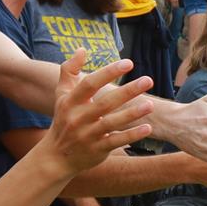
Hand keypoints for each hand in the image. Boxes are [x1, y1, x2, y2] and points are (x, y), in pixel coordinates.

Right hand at [41, 52, 152, 174]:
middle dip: (128, 91)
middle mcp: (79, 118)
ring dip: (132, 114)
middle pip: (105, 102)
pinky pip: (116, 141)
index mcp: (71, 102)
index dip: (108, 72)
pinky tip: (147, 127)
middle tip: (148, 80)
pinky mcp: (97, 149)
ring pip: (112, 123)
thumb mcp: (62, 95)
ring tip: (151, 104)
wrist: (56, 156)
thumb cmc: (63, 119)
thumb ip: (69, 71)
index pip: (90, 84)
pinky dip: (131, 135)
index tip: (129, 63)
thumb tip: (82, 49)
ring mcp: (88, 135)